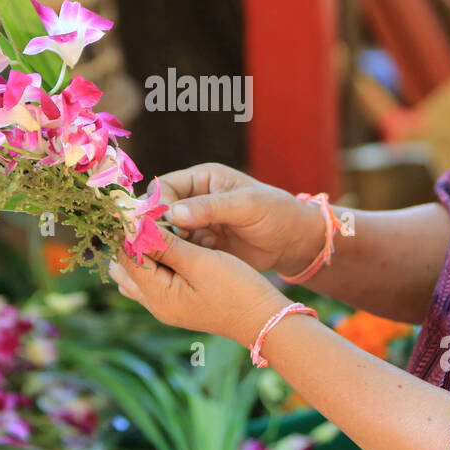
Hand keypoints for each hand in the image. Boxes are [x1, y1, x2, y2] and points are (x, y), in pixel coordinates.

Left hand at [108, 228, 285, 347]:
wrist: (263, 317)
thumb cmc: (237, 288)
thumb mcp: (200, 261)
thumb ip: (165, 245)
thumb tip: (133, 227)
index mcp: (157, 296)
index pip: (126, 257)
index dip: (129, 230)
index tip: (138, 205)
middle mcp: (155, 304)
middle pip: (125, 267)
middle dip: (131, 240)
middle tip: (146, 215)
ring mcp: (165, 306)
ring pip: (137, 273)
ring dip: (142, 250)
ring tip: (157, 227)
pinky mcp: (177, 303)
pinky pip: (152, 279)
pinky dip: (154, 261)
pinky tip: (168, 245)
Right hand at [155, 162, 326, 275]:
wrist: (294, 242)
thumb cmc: (275, 213)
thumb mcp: (245, 205)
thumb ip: (210, 208)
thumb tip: (172, 213)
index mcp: (201, 180)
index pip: (165, 187)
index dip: (156, 205)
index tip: (156, 224)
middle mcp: (193, 201)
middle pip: (159, 213)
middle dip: (156, 229)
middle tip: (158, 246)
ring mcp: (195, 226)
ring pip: (166, 235)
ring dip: (164, 247)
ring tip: (165, 261)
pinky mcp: (200, 247)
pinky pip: (179, 252)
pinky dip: (176, 260)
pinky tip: (176, 269)